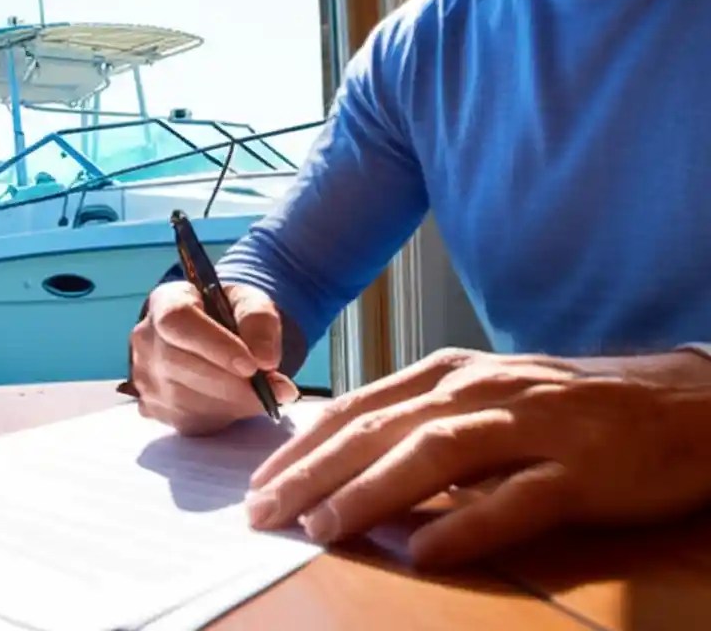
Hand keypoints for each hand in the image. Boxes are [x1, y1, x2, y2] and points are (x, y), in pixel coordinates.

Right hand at [129, 281, 297, 435]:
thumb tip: (265, 360)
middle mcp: (145, 339)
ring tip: (263, 394)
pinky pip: (188, 420)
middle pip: (181, 365)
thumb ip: (261, 322)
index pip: (179, 322)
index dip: (214, 345)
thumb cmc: (228, 316)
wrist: (212, 338)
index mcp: (165, 302)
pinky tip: (238, 402)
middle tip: (276, 389)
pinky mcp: (153, 407)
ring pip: (185, 399)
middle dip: (232, 383)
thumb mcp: (250, 304)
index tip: (252, 365)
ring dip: (232, 403)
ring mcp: (144, 377)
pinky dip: (222, 416)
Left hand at [245, 347, 710, 568]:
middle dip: (313, 473)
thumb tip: (338, 451)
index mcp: (449, 373)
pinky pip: (517, 500)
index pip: (358, 409)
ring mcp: (532, 427)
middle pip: (381, 430)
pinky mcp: (580, 471)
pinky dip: (468, 525)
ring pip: (435, 455)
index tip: (258, 484)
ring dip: (370, 492)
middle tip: (263, 514)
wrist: (677, 404)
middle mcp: (481, 391)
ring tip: (322, 529)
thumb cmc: (565, 407)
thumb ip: (415, 420)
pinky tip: (426, 552)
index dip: (303, 448)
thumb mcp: (480, 398)